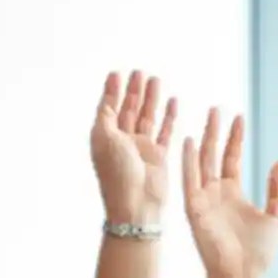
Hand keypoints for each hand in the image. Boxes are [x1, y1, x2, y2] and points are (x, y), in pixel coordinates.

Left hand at [90, 70, 176, 224]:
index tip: (117, 72)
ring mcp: (141, 147)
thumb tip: (107, 96)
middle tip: (139, 72)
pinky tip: (172, 102)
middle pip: (129, 108)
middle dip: (134, 90)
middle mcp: (123, 140)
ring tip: (156, 79)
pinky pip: (165, 131)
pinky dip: (169, 117)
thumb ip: (106, 115)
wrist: (136, 204)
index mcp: (105, 136)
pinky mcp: (159, 155)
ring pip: (147, 116)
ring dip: (151, 98)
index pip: (109, 107)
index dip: (112, 90)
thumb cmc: (117, 175)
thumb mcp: (105, 139)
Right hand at [182, 109, 277, 277]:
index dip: (235, 138)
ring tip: (207, 116)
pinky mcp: (194, 209)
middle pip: (215, 155)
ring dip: (204, 139)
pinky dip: (189, 161)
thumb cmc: (259, 252)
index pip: (232, 159)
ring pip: (202, 162)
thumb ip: (277, 189)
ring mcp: (203, 199)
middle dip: (217, 132)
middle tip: (217, 108)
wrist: (243, 275)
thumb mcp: (276, 216)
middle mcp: (216, 193)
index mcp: (233, 193)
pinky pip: (189, 180)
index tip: (239, 117)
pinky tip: (191, 141)